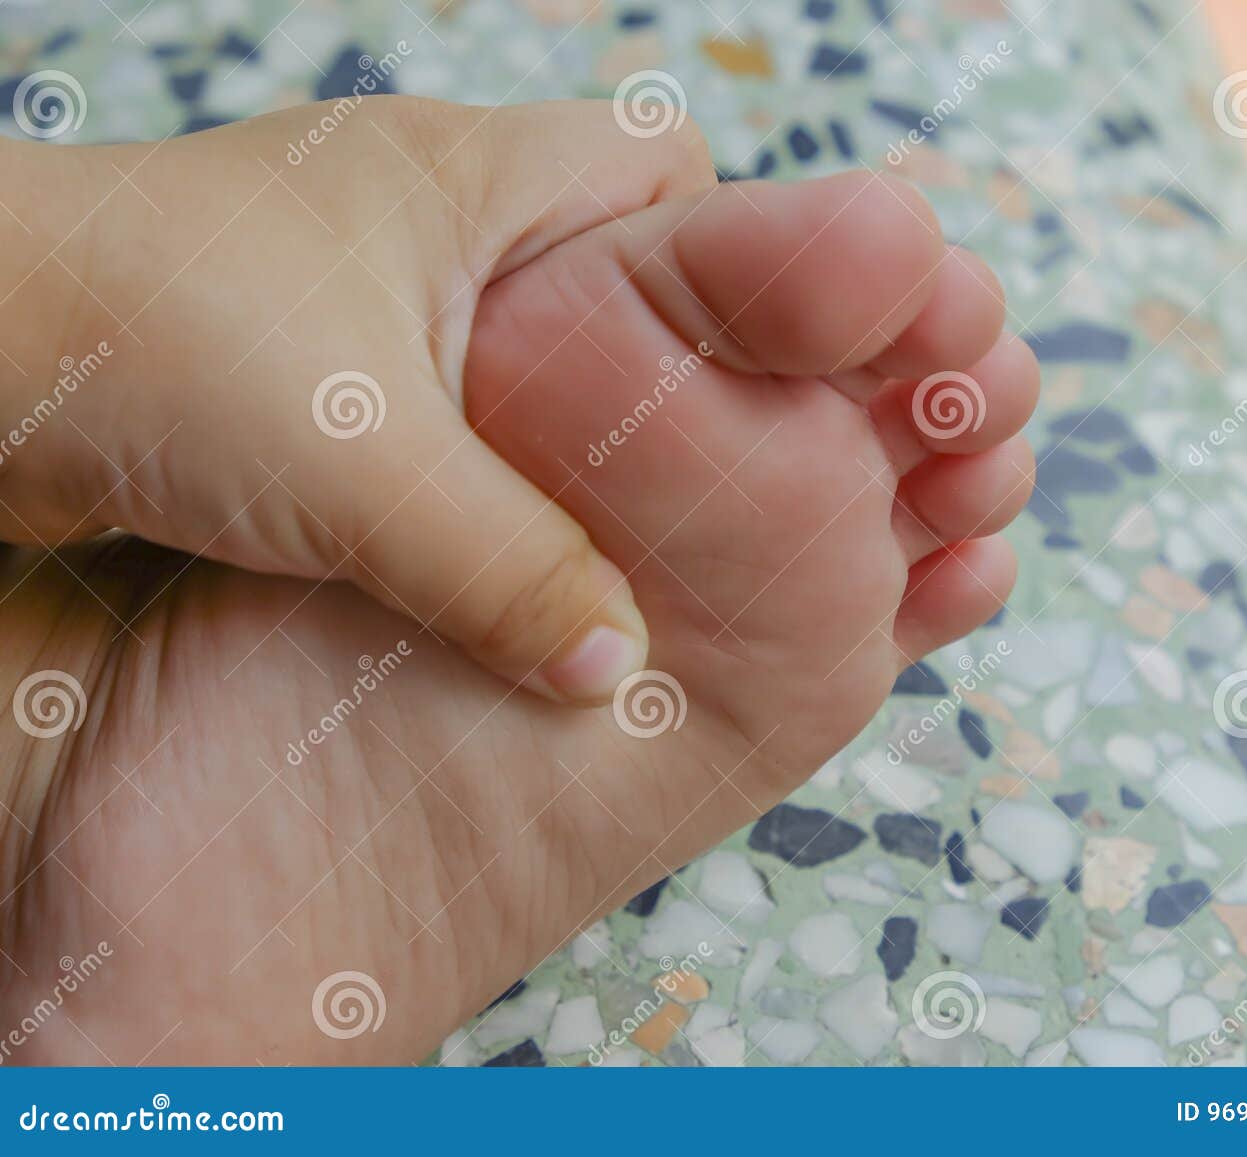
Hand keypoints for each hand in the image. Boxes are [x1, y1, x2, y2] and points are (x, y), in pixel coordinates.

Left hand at [0, 96, 714, 701]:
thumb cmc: (140, 344)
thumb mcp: (358, 467)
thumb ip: (505, 568)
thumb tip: (616, 667)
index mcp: (466, 175)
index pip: (667, 171)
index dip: (729, 269)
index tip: (753, 382)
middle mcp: (422, 210)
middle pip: (606, 268)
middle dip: (653, 375)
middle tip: (687, 486)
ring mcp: (356, 278)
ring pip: (519, 348)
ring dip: (553, 440)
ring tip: (593, 538)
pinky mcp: (301, 353)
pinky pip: (437, 400)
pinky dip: (468, 468)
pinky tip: (475, 548)